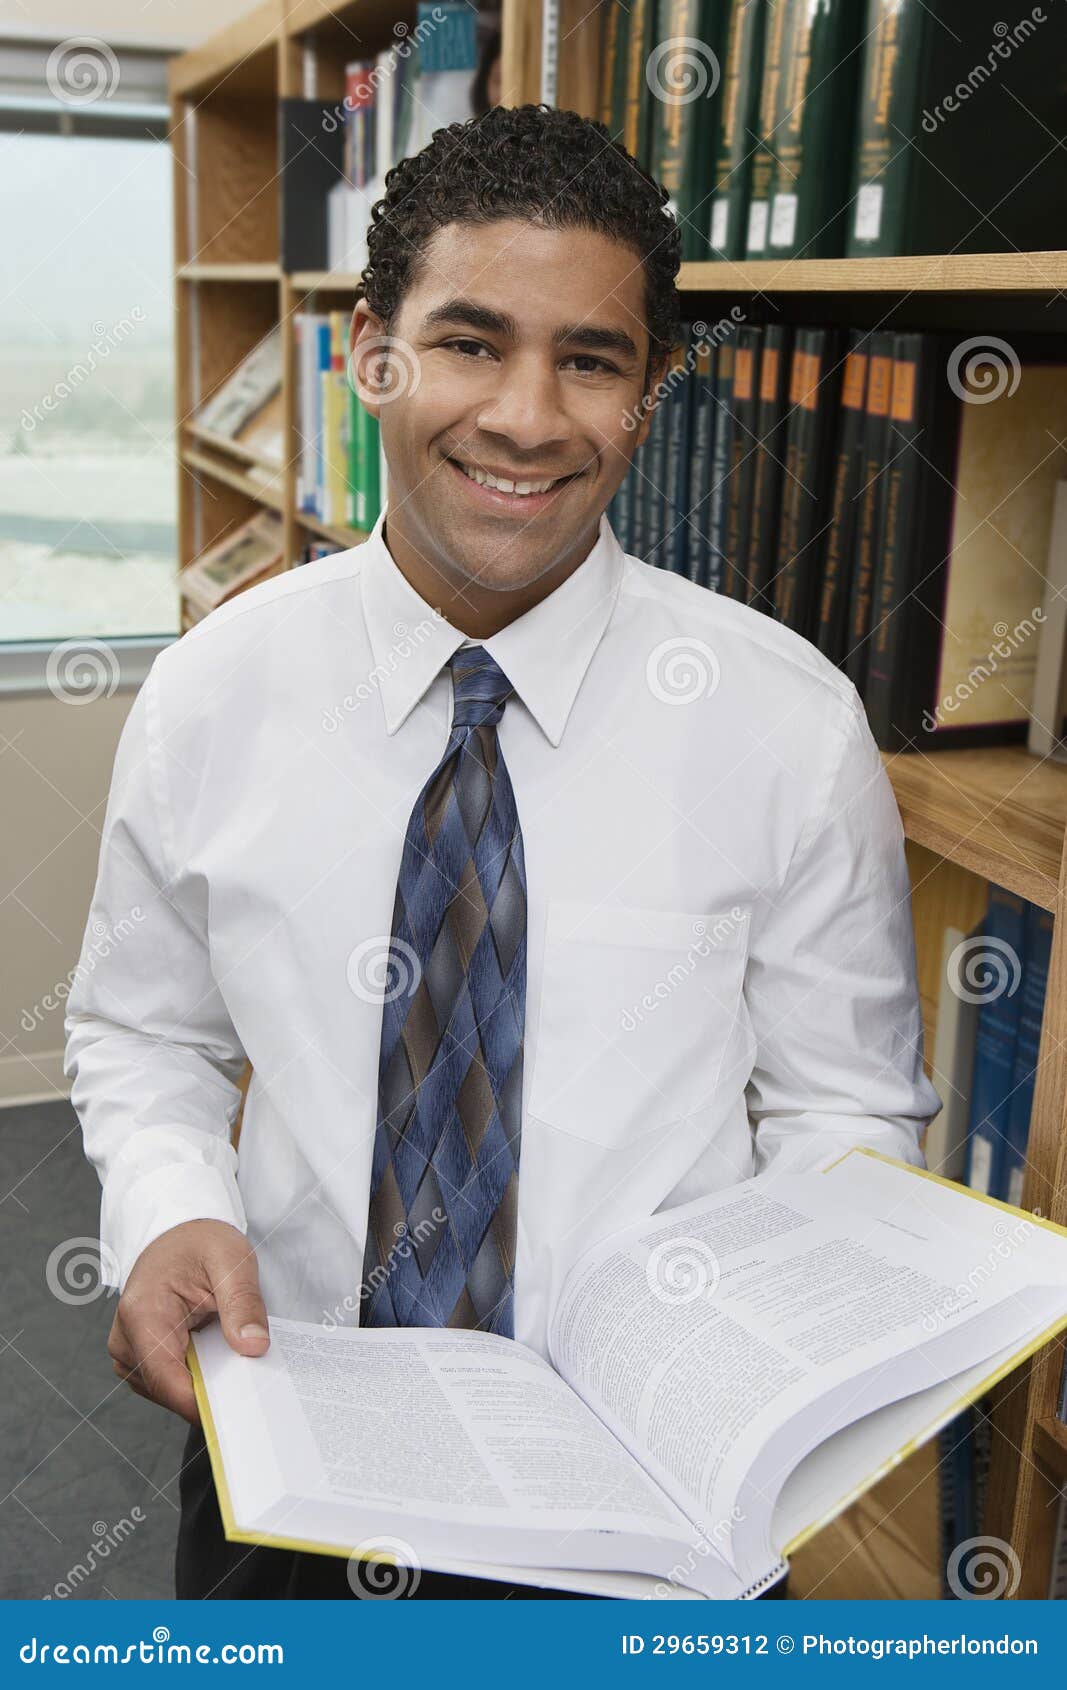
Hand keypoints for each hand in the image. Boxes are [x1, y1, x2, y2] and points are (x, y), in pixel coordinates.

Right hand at [107, 1220, 268, 1423]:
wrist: (178, 1234)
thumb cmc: (200, 1242)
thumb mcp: (232, 1261)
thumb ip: (243, 1304)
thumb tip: (253, 1347)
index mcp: (142, 1313)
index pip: (167, 1379)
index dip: (202, 1402)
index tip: (240, 1410)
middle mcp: (125, 1338)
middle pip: (168, 1390)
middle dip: (210, 1391)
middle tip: (251, 1381)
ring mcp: (128, 1351)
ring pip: (168, 1391)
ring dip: (203, 1383)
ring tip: (233, 1358)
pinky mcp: (138, 1357)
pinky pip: (168, 1382)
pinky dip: (195, 1376)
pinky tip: (218, 1358)